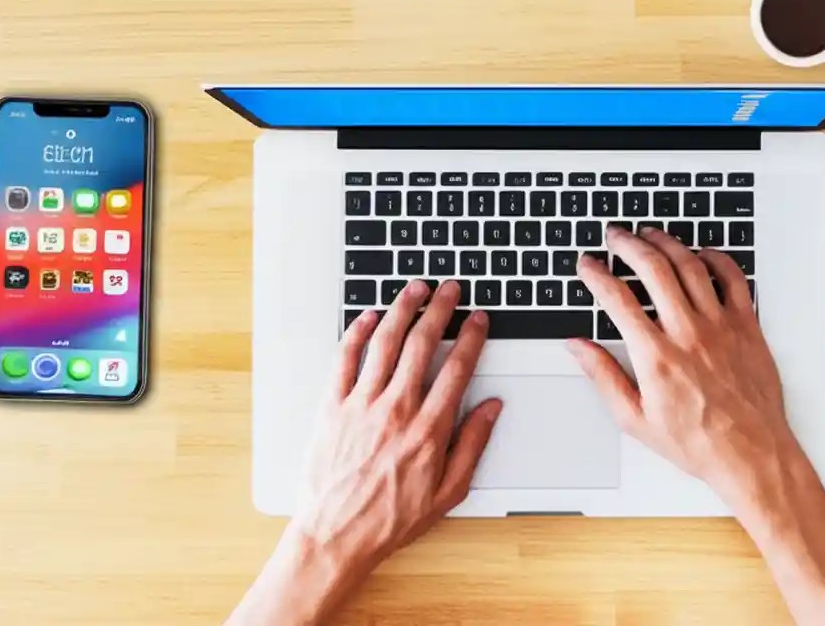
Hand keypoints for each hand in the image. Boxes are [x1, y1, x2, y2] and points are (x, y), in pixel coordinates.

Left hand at [228, 280, 501, 625]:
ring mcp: (361, 404)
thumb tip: (492, 408)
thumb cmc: (391, 518)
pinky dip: (356, 333)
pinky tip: (367, 318)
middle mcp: (396, 409)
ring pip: (384, 342)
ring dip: (401, 310)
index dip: (472, 337)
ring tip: (414, 290)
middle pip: (422, 344)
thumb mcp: (449, 491)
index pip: (457, 367)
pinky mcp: (331, 407)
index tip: (478, 319)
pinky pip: (344, 359)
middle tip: (449, 290)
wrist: (337, 535)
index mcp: (429, 428)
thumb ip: (473, 444)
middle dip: (440, 309)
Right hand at [568, 227, 824, 624]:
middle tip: (616, 236)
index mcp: (656, 357)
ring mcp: (720, 327)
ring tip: (650, 236)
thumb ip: (603, 376)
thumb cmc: (697, 443)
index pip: (617, 299)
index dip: (596, 274)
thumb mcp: (635, 419)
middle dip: (628, 245)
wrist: (751, 454)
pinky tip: (701, 253)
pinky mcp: (747, 327)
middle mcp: (688, 334)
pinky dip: (716, 258)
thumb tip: (578, 347)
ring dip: (667, 243)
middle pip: (654, 269)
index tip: (587, 264)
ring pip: (691, 266)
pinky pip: (733, 279)